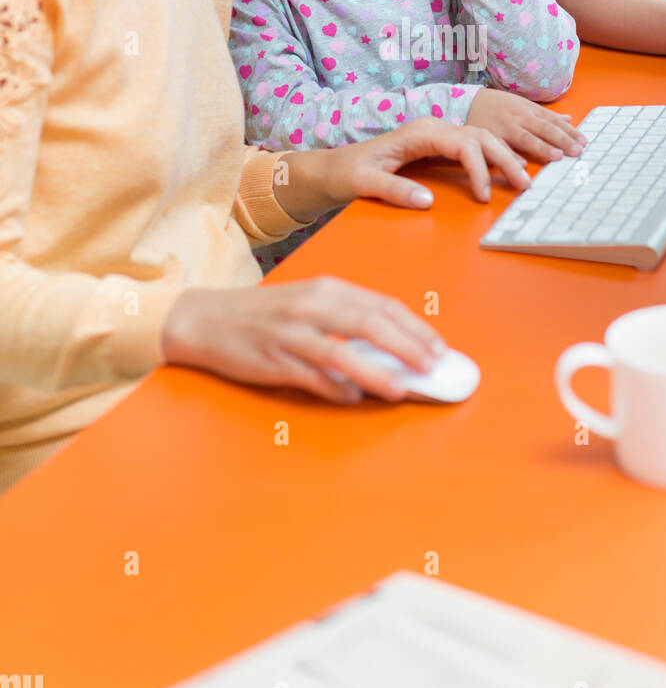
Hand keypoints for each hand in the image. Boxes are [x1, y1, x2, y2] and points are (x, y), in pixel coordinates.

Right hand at [161, 276, 445, 402]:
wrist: (205, 318)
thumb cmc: (264, 314)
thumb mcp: (308, 303)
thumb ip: (347, 319)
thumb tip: (393, 348)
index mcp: (326, 289)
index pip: (382, 305)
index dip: (414, 327)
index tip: (438, 347)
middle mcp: (312, 306)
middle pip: (369, 324)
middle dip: (407, 346)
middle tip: (432, 366)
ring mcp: (291, 334)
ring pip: (342, 352)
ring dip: (376, 372)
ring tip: (402, 387)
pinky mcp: (273, 360)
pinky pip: (311, 377)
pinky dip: (335, 389)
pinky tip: (353, 398)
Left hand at [319, 116, 533, 206]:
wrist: (333, 168)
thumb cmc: (347, 172)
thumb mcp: (364, 182)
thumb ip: (393, 189)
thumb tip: (427, 201)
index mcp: (419, 132)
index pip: (462, 144)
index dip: (478, 168)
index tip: (484, 196)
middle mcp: (433, 128)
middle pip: (480, 137)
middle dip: (505, 159)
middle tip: (524, 186)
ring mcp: (437, 136)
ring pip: (482, 140)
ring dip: (505, 158)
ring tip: (523, 181)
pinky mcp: (439, 147)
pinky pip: (474, 148)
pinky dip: (494, 159)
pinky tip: (507, 174)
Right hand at [466, 88, 585, 161]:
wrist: (468, 102)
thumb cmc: (499, 106)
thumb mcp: (524, 105)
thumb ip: (545, 115)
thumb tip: (569, 120)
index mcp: (529, 109)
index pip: (553, 121)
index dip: (569, 131)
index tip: (583, 142)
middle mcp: (519, 117)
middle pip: (544, 128)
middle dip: (562, 139)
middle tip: (577, 151)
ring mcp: (505, 127)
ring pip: (526, 137)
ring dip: (542, 147)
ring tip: (556, 157)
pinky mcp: (489, 136)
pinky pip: (501, 146)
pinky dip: (510, 154)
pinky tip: (520, 163)